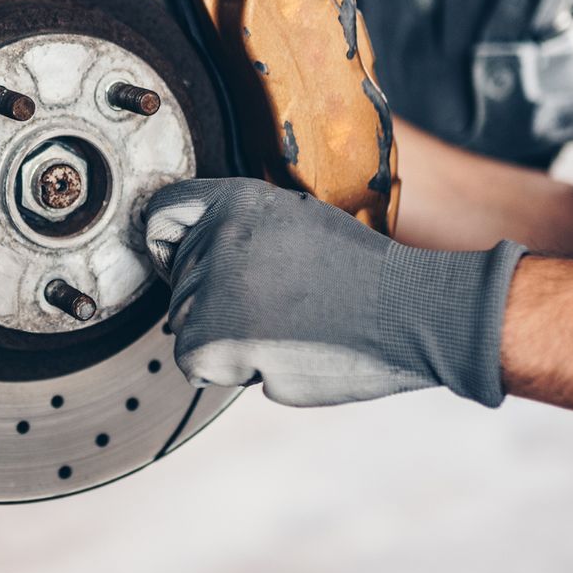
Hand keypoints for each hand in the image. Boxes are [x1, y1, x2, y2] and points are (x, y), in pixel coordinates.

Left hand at [142, 178, 526, 406]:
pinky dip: (230, 372)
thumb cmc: (363, 275)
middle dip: (215, 308)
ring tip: (287, 329)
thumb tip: (189, 256)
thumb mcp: (298, 220)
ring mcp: (217, 287)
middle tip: (282, 307)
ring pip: (186, 329)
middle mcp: (219, 236)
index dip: (166, 247)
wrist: (411, 311)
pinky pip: (196, 365)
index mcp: (237, 200)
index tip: (179, 266)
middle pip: (177, 286)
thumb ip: (241, 230)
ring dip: (226, 342)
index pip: (162, 215)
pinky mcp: (219, 338)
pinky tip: (279, 354)